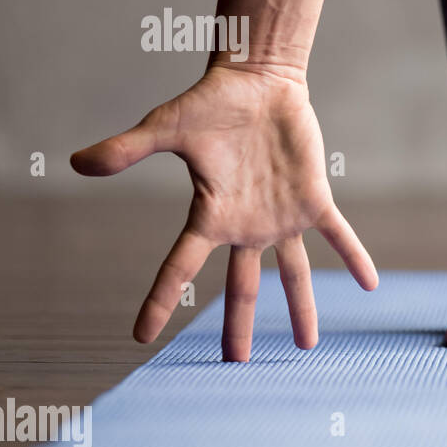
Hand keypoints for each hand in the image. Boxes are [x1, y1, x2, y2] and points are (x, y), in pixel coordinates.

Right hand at [72, 64, 377, 359]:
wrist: (257, 82)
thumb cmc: (209, 103)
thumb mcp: (164, 128)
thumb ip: (126, 149)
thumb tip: (75, 163)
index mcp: (209, 216)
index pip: (178, 268)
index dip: (159, 301)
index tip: (140, 337)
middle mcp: (246, 225)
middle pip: (242, 288)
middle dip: (239, 327)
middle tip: (236, 364)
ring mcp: (282, 216)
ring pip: (293, 274)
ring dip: (302, 308)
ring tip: (307, 347)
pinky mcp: (314, 198)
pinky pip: (337, 235)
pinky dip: (354, 257)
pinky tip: (372, 284)